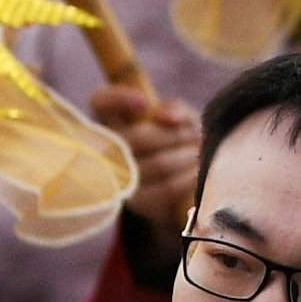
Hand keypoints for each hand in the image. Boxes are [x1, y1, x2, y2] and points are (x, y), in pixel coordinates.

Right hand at [92, 82, 200, 234]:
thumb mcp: (177, 118)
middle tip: (196, 135)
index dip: (118, 99)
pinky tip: (197, 172)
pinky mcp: (138, 203)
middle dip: (176, 134)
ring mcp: (122, 180)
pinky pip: (168, 187)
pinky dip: (189, 177)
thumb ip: (174, 109)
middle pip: (138, 137)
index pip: (100, 102)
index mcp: (113, 121)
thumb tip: (169, 117)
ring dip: (188, 155)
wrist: (177, 189)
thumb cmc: (175, 141)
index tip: (143, 102)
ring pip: (159, 163)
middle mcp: (109, 150)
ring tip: (200, 153)